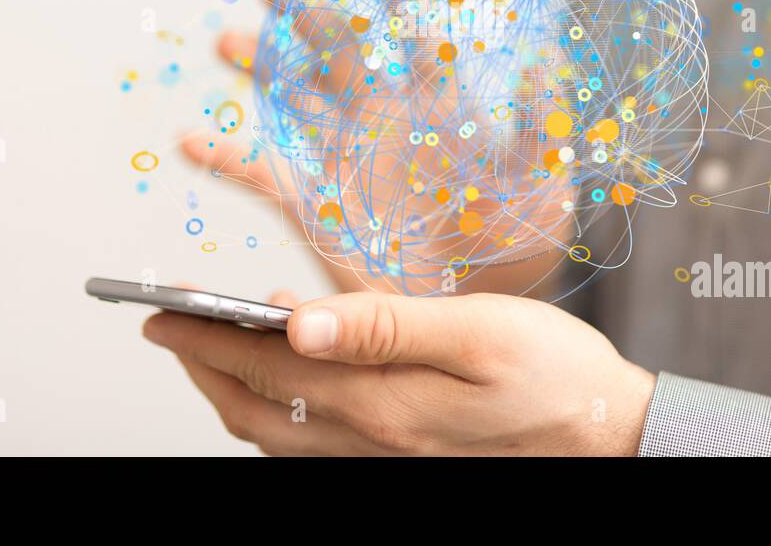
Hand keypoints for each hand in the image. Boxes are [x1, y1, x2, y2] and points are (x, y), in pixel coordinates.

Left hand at [143, 288, 655, 455]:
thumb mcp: (478, 333)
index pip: (267, 365)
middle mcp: (372, 443)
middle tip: (166, 327)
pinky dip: (275, 417)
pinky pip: (311, 448)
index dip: (206, 336)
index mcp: (384, 403)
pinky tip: (283, 388)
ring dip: (231, 393)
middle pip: (255, 409)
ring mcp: (383, 461)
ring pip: (276, 434)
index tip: (162, 309)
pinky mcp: (400, 461)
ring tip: (207, 353)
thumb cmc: (554, 373)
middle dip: (202, 365)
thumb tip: (297, 319)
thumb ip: (386, 325)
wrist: (608, 435)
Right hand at [180, 0, 574, 295]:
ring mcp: (345, 158)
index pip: (413, 30)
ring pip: (293, 97)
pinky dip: (225, 158)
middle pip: (337, 48)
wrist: (474, 306)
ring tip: (225, 41)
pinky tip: (191, 141)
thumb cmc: (514, 243)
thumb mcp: (542, 186)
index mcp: (437, 105)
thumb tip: (546, 62)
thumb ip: (542, 128)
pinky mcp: (315, 203)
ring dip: (259, 67)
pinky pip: (260, 175)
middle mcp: (384, 119)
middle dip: (303, 8)